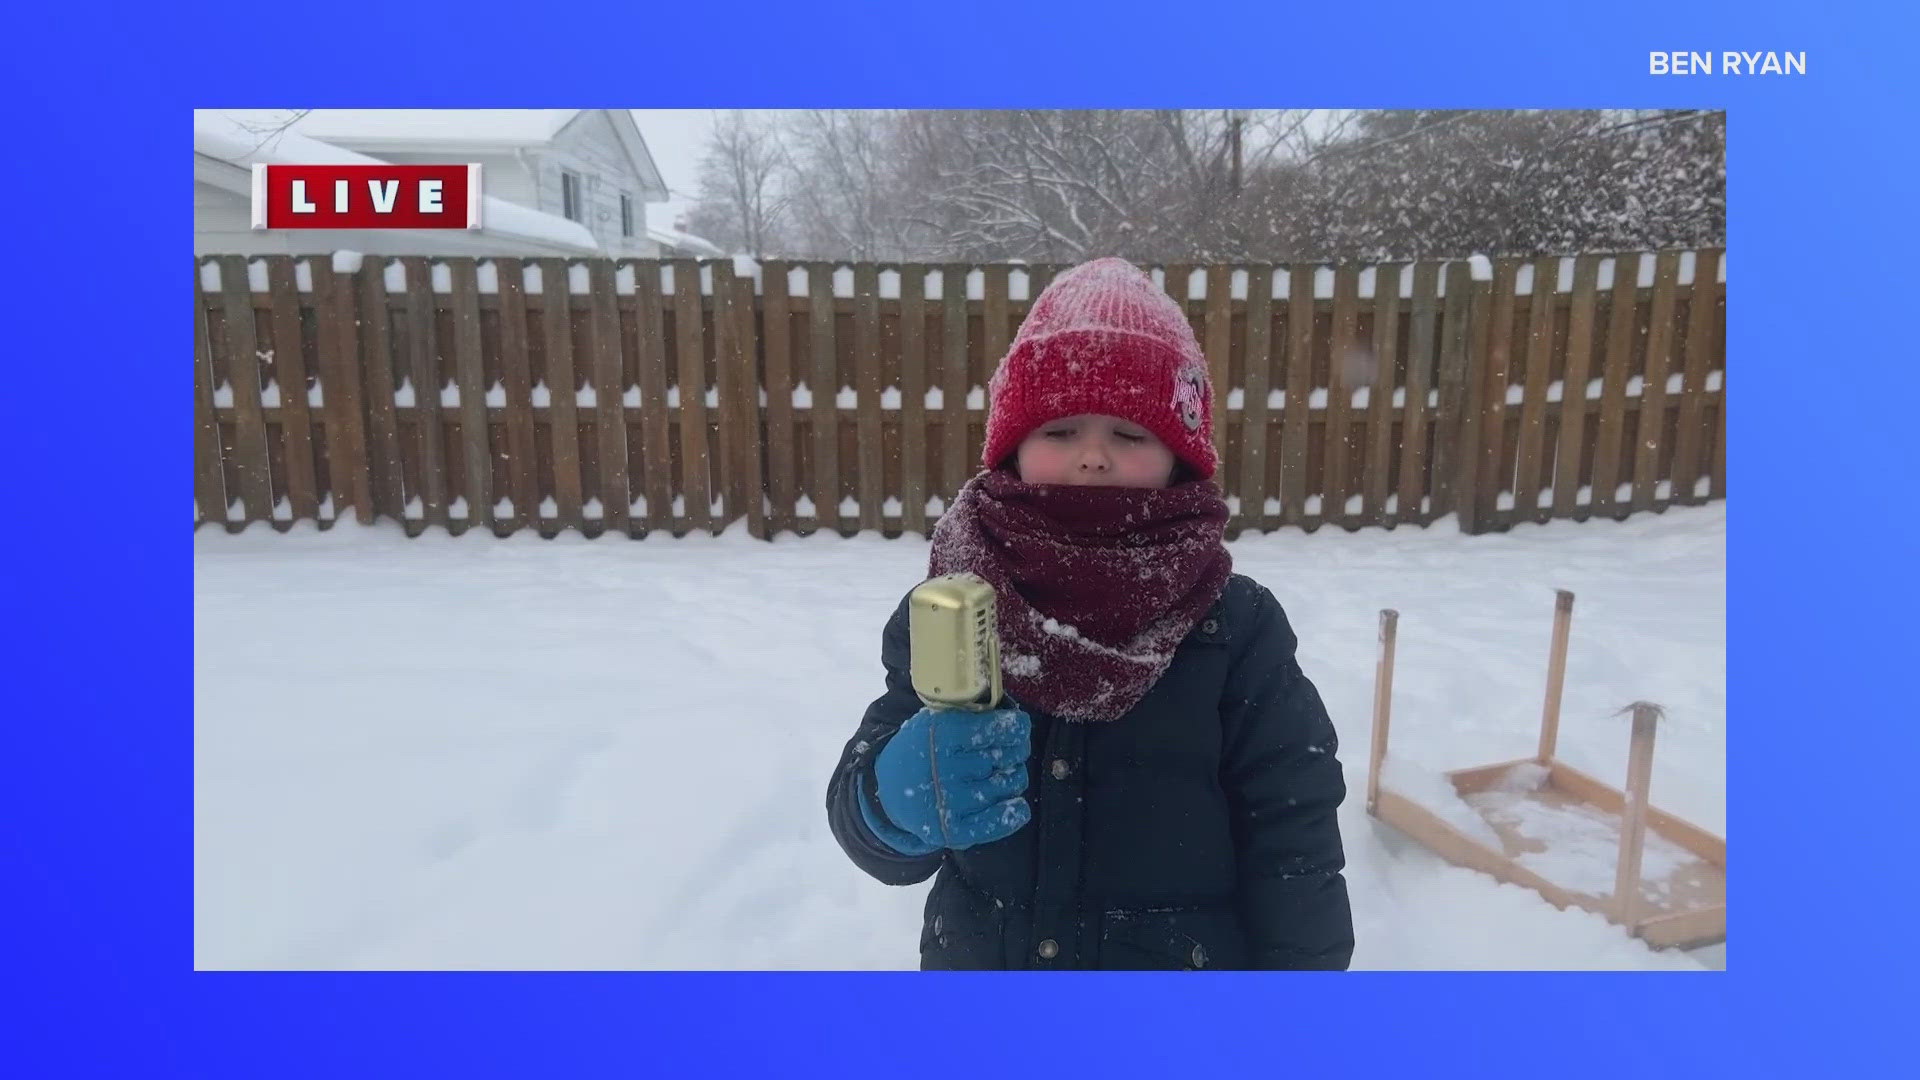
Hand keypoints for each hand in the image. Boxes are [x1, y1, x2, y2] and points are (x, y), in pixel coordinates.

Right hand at [871, 706, 1031, 850]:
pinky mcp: (951, 830)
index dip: (1017, 728)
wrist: (890, 788)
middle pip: (1005, 758)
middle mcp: (943, 767)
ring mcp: (947, 801)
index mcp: (940, 733)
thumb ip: (973, 715)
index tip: (1019, 728)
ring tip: (1000, 775)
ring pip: (1006, 786)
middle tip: (1010, 752)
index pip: (996, 729)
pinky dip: (1012, 813)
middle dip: (1016, 753)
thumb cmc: (925, 748)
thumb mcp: (938, 719)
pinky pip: (996, 823)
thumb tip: (1018, 722)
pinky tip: (1015, 805)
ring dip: (1013, 779)